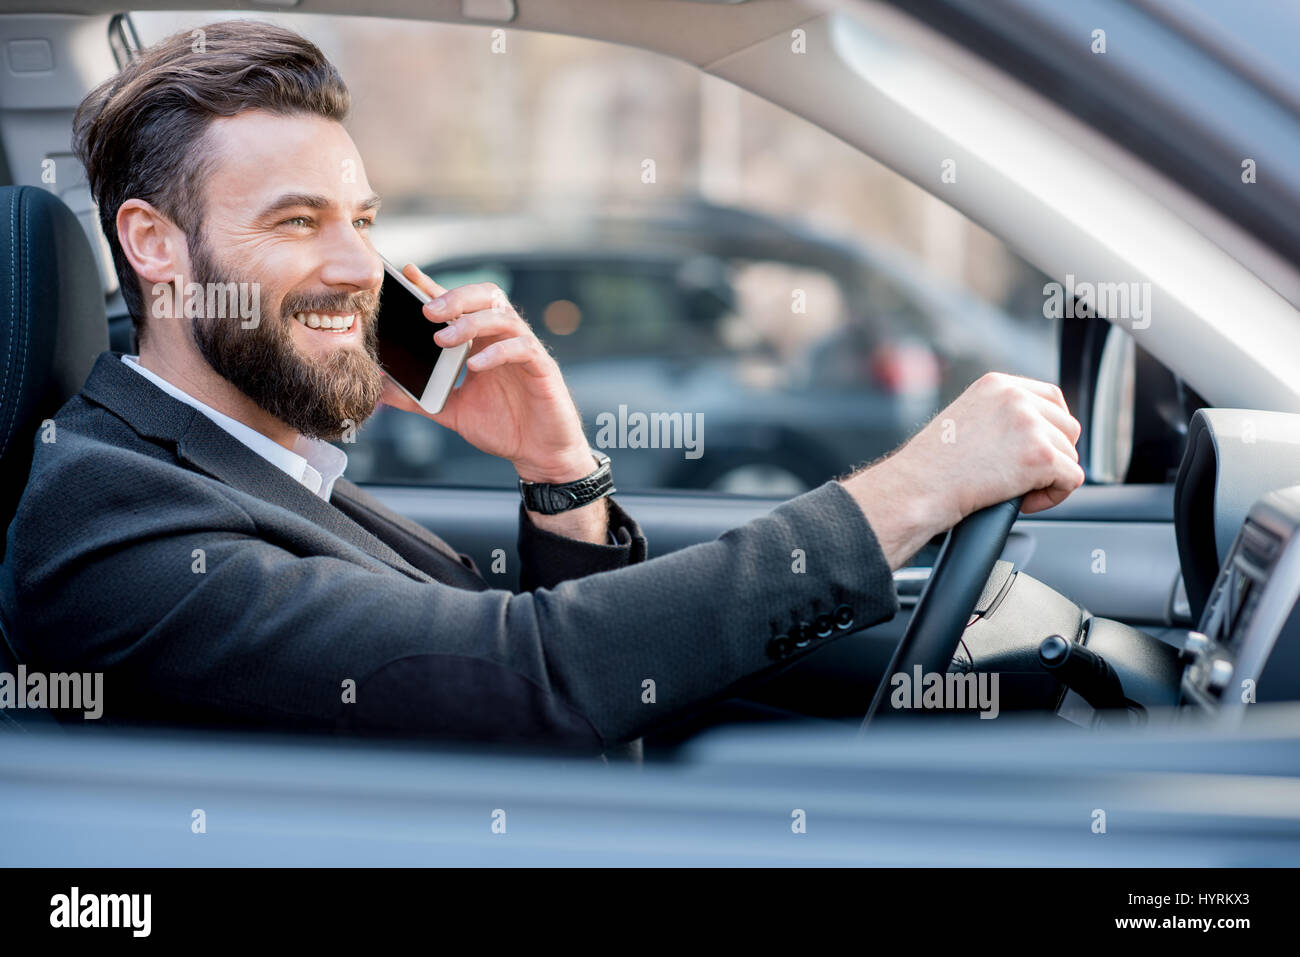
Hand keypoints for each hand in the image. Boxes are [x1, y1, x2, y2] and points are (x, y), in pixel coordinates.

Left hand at [379, 264, 594, 483]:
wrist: (539, 455)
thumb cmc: (504, 429)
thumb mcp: (451, 412)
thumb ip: (419, 398)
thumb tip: (381, 388)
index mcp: (483, 343)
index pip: (460, 306)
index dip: (436, 287)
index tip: (409, 275)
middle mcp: (504, 340)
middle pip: (486, 297)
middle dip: (456, 297)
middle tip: (427, 310)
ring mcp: (526, 351)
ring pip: (503, 317)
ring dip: (470, 323)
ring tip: (442, 338)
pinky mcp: (543, 368)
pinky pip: (523, 348)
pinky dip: (497, 352)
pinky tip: (475, 364)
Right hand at [842, 372, 1084, 567]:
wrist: (918, 487)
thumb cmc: (931, 466)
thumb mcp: (965, 418)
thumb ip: (1000, 415)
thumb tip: (1034, 433)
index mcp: (997, 384)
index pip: (1052, 397)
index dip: (1052, 427)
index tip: (1038, 448)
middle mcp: (1016, 398)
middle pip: (1068, 426)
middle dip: (1054, 454)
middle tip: (1022, 476)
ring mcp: (1031, 425)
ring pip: (1070, 455)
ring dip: (1049, 478)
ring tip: (1014, 490)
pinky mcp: (1040, 456)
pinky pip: (1071, 479)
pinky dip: (1052, 496)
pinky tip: (1023, 501)